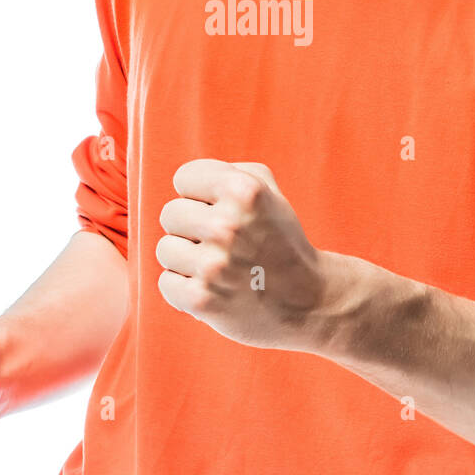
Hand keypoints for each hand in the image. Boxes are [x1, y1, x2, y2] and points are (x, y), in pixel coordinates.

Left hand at [156, 159, 332, 350]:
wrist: (309, 302)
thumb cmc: (281, 241)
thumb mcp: (269, 192)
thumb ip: (229, 172)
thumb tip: (189, 180)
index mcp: (244, 191)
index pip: (184, 178)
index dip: (200, 194)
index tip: (221, 211)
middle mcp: (227, 225)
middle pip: (171, 214)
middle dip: (192, 228)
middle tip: (223, 244)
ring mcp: (213, 265)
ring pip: (166, 249)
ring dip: (187, 260)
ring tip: (218, 268)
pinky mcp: (202, 300)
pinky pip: (166, 283)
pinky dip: (184, 289)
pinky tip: (212, 290)